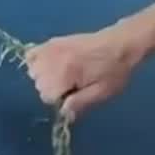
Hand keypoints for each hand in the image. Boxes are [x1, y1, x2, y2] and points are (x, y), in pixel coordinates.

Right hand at [22, 23, 149, 118]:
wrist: (122, 44)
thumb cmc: (114, 71)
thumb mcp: (102, 92)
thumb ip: (80, 103)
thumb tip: (63, 113)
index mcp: (66, 73)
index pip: (46, 95)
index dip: (60, 100)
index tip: (73, 96)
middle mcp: (54, 59)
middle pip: (38, 83)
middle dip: (51, 89)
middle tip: (71, 86)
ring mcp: (52, 48)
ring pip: (33, 70)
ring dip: (43, 76)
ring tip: (62, 76)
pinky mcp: (53, 41)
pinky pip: (33, 53)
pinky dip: (36, 61)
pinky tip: (50, 65)